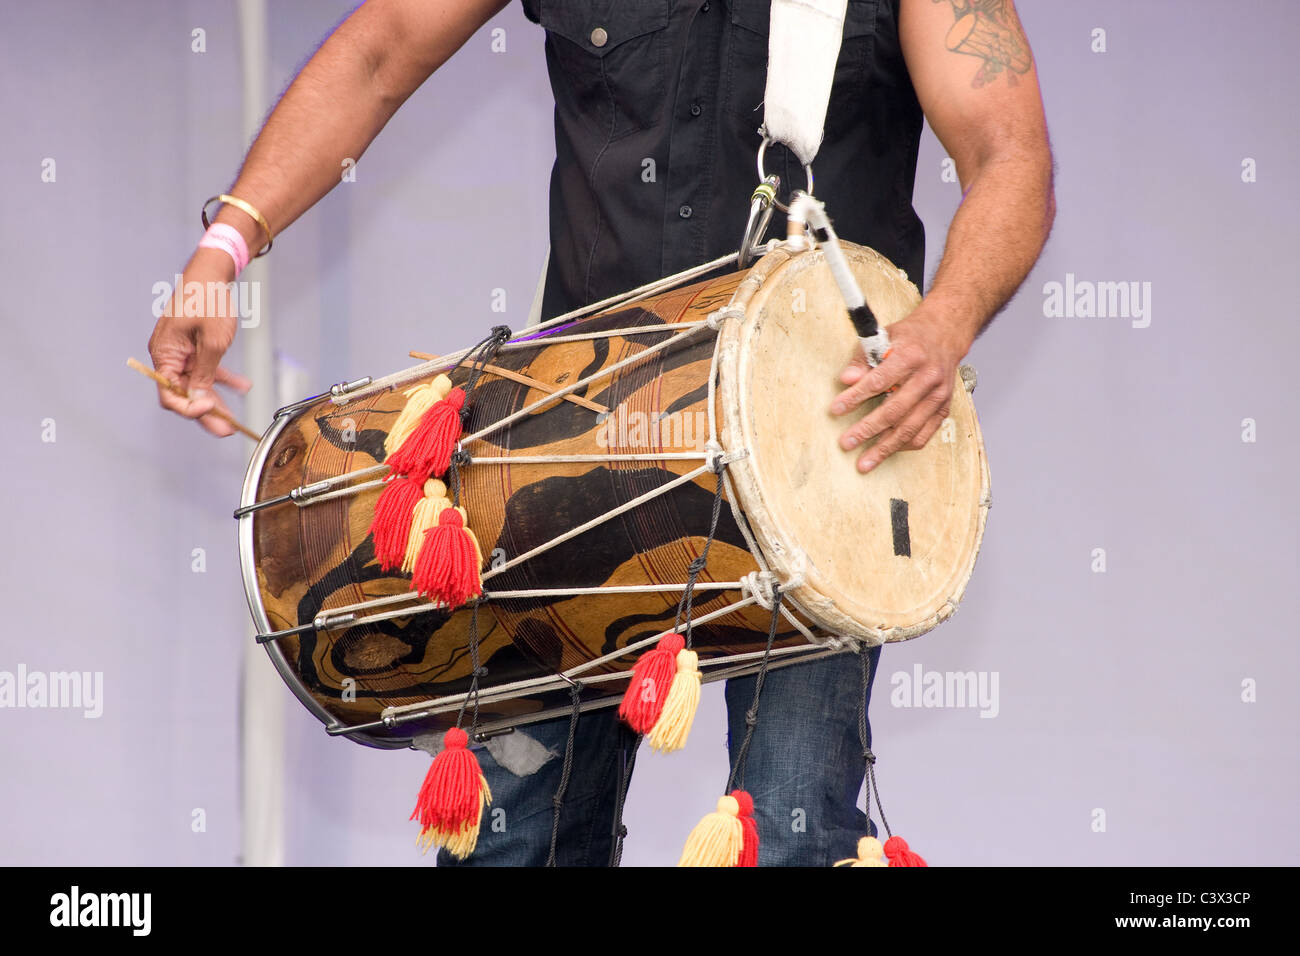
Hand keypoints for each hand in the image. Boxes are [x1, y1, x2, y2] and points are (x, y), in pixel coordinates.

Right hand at [146, 250, 251, 436]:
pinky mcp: (194, 348)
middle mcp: (167, 356)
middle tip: (227, 430)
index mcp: (164, 354)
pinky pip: (206, 370)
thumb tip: (198, 399)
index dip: (189, 408)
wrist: (212, 272)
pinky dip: (222, 379)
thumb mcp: (213, 340)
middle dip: (206, 413)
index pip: (168, 394)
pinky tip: (242, 387)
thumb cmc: (208, 300)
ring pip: (197, 385)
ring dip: (215, 401)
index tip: (211, 410)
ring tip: (234, 420)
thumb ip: (205, 372)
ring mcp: (181, 352)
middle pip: (184, 394)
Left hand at [830, 301, 970, 471]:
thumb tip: (846, 380)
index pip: (880, 381)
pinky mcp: (943, 408)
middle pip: (895, 411)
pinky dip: (903, 446)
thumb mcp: (883, 337)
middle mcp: (928, 377)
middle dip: (867, 429)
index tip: (836, 409)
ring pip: (909, 429)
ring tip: (864, 462)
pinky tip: (885, 451)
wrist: (944, 335)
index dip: (856, 397)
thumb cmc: (909, 338)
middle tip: (846, 443)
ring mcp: (939, 395)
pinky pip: (923, 435)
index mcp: (911, 355)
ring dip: (884, 448)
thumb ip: (863, 359)